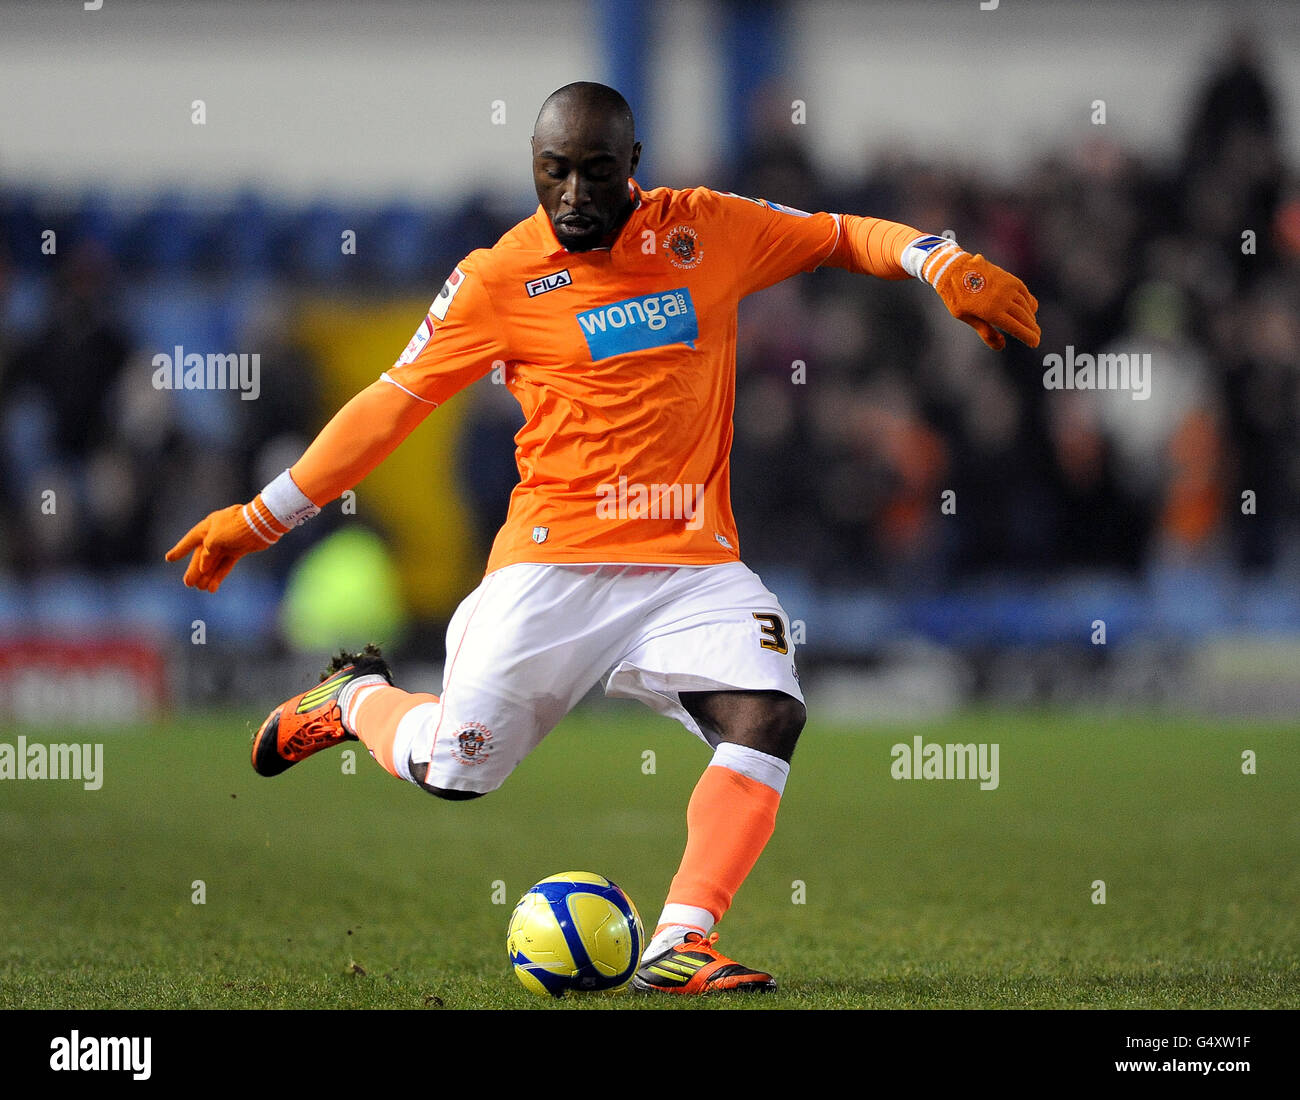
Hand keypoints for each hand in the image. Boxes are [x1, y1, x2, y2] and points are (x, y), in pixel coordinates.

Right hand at [165, 496, 286, 591]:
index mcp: (208, 526)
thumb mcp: (215, 539)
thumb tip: (204, 566)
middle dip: (195, 569)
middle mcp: (216, 534)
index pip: (190, 540)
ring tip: (200, 588)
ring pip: (214, 562)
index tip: (169, 559)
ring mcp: (228, 542)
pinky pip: (226, 564)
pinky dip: (220, 575)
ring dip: (207, 575)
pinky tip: (213, 587)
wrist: (262, 523)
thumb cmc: (236, 527)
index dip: (180, 550)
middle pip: (202, 554)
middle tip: (188, 584)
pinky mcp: (239, 550)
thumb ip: (207, 553)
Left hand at [933, 252, 1039, 349]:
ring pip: (1026, 306)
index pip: (1016, 328)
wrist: (954, 269)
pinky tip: (1030, 309)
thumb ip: (985, 331)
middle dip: (1032, 329)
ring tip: (1032, 326)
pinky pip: (1025, 294)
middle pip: (1024, 318)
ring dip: (1030, 317)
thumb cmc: (956, 297)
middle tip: (1036, 336)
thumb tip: (1002, 346)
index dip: (1028, 336)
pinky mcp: (1010, 279)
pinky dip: (1029, 303)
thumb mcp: (965, 317)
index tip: (1035, 343)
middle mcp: (1003, 299)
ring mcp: (1008, 287)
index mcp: (991, 312)